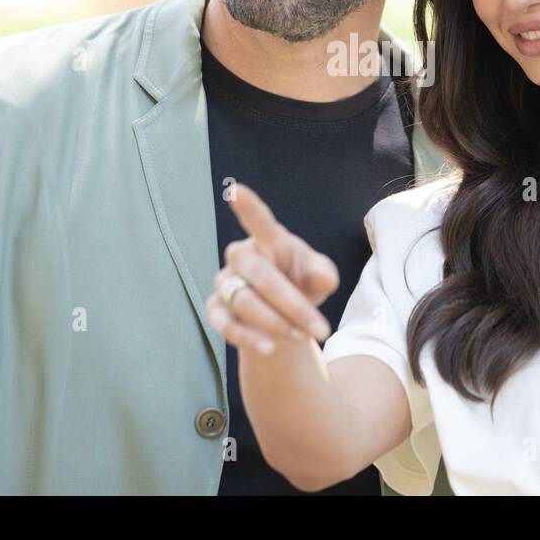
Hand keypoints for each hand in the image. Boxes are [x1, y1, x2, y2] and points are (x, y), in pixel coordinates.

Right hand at [206, 182, 339, 355]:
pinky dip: (249, 338)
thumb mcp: (321, 278)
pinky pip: (226, 324)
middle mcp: (242, 257)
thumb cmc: (303, 286)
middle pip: (261, 276)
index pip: (260, 222)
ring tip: (302, 337)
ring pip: (244, 302)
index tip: (236, 190)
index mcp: (269, 241)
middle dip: (293, 304)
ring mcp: (225, 282)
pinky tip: (270, 348)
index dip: (248, 207)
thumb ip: (323, 274)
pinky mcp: (215, 309)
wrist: (285, 320)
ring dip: (277, 323)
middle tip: (321, 329)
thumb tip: (320, 278)